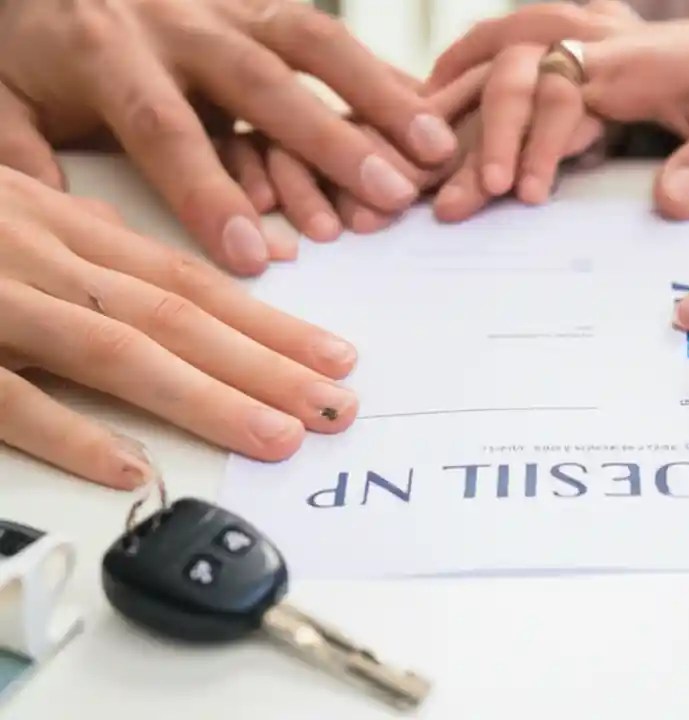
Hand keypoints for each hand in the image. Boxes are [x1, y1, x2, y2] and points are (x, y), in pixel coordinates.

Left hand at [0, 0, 462, 275]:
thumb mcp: (0, 97)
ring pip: (314, 45)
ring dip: (381, 98)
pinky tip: (431, 119)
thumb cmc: (32, 45)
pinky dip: (381, 80)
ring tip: (437, 153)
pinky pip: (329, 40)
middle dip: (330, 142)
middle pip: (262, 81)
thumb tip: (64, 224)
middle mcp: (180, 21)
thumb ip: (18, 155)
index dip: (212, 193)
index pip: (165, 127)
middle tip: (387, 197)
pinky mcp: (261, 4)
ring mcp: (229, 6)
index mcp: (106, 49)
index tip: (259, 257)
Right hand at [0, 167, 360, 489]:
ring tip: (278, 437)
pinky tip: (135, 469)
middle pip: (174, 316)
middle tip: (339, 407)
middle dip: (268, 365)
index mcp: (61, 226)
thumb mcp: (6, 208)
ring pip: (114, 352)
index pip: (186, 281)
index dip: (268, 323)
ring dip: (205, 398)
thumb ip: (78, 239)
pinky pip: (10, 400)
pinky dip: (73, 435)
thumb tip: (148, 261)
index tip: (336, 358)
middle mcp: (41, 258)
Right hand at [424, 2, 688, 220]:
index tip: (519, 197)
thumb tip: (668, 204)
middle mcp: (597, 50)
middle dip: (476, 143)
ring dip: (454, 106)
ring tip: (410, 157)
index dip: (530, 142)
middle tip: (448, 206)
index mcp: (630, 63)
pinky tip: (437, 113)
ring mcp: (586, 54)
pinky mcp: (585, 71)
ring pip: (499, 66)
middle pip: (511, 81)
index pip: (556, 93)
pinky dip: (468, 85)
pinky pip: (512, 68)